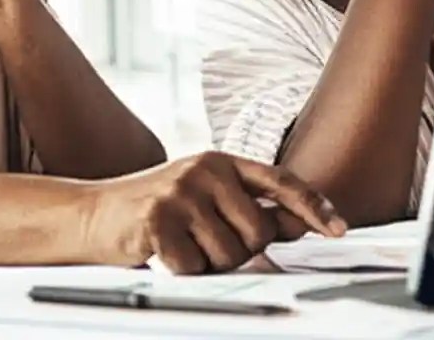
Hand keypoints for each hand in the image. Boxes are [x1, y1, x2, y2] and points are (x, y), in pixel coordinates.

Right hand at [85, 151, 347, 273]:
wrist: (94, 214)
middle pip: (258, 232)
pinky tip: (163, 251)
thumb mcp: (205, 198)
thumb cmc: (157, 211)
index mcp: (222, 162)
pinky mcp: (158, 218)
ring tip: (183, 244)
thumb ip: (246, 207)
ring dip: (209, 263)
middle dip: (240, 251)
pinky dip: (183, 270)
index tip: (339, 229)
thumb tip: (296, 224)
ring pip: (230, 254)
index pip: (281, 182)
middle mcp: (205, 169)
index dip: (313, 207)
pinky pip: (195, 266)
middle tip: (206, 243)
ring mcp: (181, 191)